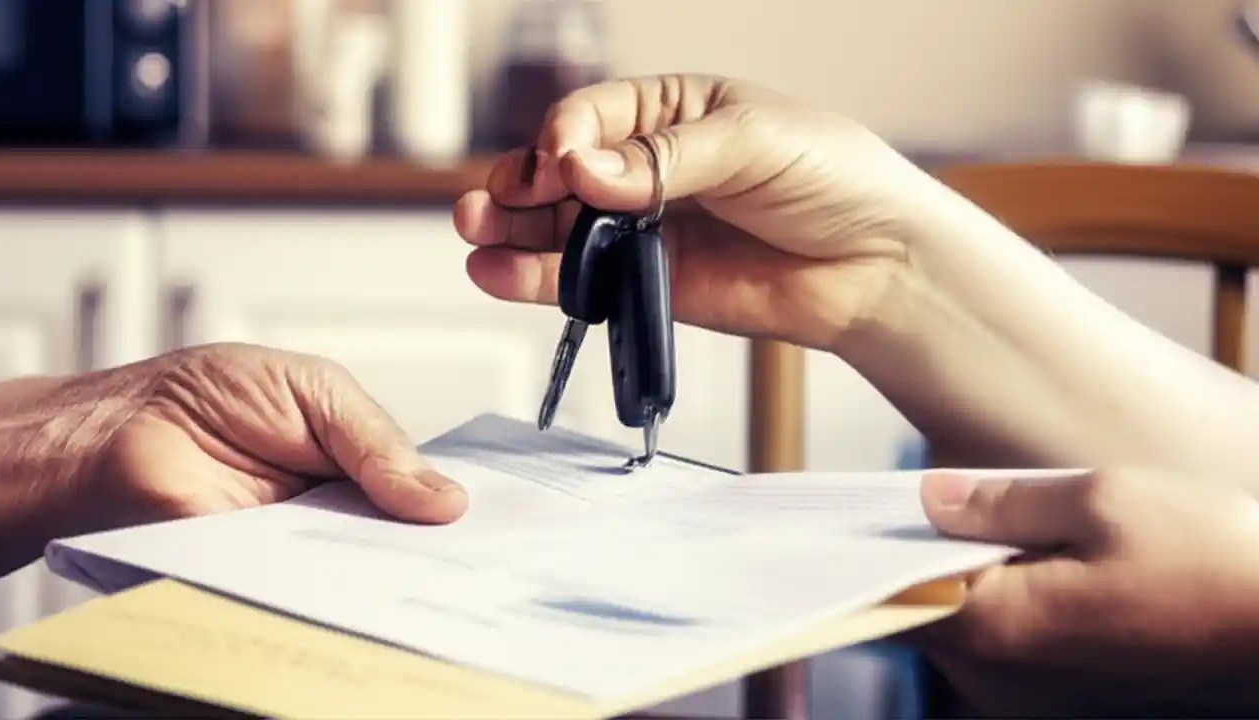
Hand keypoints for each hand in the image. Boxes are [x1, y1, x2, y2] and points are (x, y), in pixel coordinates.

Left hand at [0, 342, 465, 583]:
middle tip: (472, 561)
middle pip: (398, 543)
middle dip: (432, 551)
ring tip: (430, 581)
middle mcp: (333, 514)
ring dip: (389, 577)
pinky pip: (309, 598)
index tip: (492, 529)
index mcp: (356, 462)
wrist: (115, 432)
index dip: (452, 509)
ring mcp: (299, 554)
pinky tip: (360, 592)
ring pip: (360, 576)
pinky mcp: (260, 585)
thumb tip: (446, 500)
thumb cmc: (205, 395)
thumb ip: (378, 442)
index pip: (420, 495)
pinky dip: (333, 598)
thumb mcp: (316, 391)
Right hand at [454, 74, 941, 350]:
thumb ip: (665, 160)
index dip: (569, 137)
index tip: (562, 159)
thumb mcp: (755, 140)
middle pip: (563, 172)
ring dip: (512, 231)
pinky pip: (586, 281)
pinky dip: (539, 279)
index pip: (597, 116)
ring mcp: (649, 230)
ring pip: (562, 228)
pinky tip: (500, 272)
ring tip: (477, 235)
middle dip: (521, 182)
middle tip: (493, 200)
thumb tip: (586, 174)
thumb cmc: (834, 181)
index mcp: (675, 112)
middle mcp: (652, 169)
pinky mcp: (655, 286)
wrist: (879, 266)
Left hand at [909, 469, 1258, 716]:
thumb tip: (933, 499)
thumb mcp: (1103, 500)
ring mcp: (1038, 702)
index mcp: (997, 630)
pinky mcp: (1072, 705)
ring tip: (1010, 527)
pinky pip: (1014, 651)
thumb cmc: (1212, 562)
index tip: (877, 504)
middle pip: (930, 612)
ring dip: (980, 581)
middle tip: (949, 500)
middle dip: (933, 556)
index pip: (897, 591)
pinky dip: (1016, 608)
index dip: (884, 545)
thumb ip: (1002, 500)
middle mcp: (1004, 683)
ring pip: (973, 631)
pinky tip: (1049, 567)